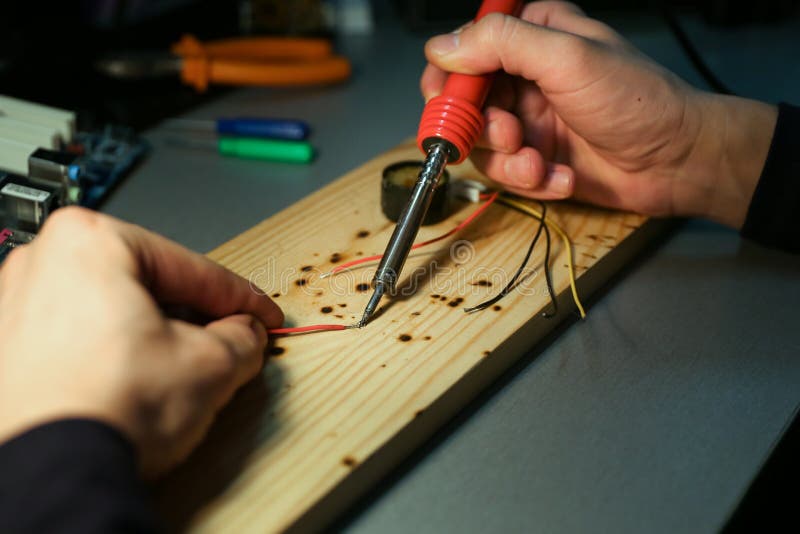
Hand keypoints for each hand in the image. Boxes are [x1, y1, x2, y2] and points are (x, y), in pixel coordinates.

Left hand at [0, 208, 282, 476]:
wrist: (51, 473)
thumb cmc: (107, 408)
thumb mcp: (211, 365)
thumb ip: (241, 338)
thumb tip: (243, 335)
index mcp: (89, 242)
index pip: (192, 269)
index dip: (240, 297)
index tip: (259, 313)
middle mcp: (41, 263)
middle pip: (147, 285)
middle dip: (191, 314)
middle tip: (227, 337)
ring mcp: (13, 307)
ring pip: (109, 310)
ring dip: (151, 334)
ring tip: (184, 367)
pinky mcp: (5, 351)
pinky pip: (76, 338)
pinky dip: (111, 354)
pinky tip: (136, 383)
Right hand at [421, 1, 775, 227]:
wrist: (676, 162)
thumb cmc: (638, 102)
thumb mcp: (568, 58)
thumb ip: (502, 44)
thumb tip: (444, 46)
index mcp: (532, 36)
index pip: (462, 50)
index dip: (450, 81)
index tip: (455, 107)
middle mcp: (524, 76)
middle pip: (463, 104)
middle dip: (483, 129)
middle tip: (510, 136)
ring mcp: (529, 119)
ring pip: (481, 145)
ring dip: (509, 162)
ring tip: (540, 164)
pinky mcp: (535, 156)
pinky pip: (506, 173)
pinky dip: (531, 181)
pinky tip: (561, 176)